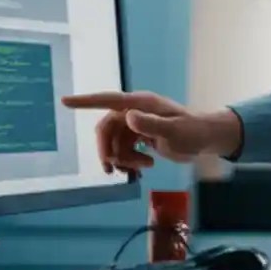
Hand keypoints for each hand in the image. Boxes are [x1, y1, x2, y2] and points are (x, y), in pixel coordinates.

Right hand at [62, 91, 241, 172]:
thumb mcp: (174, 130)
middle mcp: (135, 111)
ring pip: (114, 143)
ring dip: (122, 159)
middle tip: (111, 169)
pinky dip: (129, 162)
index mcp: (141, 103)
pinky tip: (145, 168)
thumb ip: (151, 124)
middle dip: (106, 149)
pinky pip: (123, 150)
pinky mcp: (139, 137)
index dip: (86, 102)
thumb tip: (127, 117)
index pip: (108, 100)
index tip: (65, 101)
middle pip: (106, 129)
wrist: (205, 140)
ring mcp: (136, 125)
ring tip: (144, 168)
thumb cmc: (193, 131)